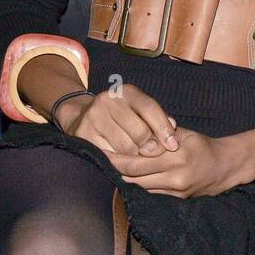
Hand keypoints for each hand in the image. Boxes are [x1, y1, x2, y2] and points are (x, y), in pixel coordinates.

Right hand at [56, 83, 178, 157]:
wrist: (80, 119)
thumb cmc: (121, 117)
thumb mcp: (139, 111)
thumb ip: (158, 119)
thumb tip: (173, 132)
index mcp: (125, 91)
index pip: (149, 108)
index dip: (164, 128)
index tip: (173, 146)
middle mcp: (107, 100)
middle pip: (140, 131)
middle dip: (151, 147)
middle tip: (153, 154)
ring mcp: (92, 117)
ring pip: (126, 147)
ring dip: (136, 157)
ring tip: (137, 157)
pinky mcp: (82, 135)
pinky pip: (110, 157)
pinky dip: (120, 163)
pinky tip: (123, 162)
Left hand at [104, 127, 246, 196]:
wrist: (226, 167)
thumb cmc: (202, 146)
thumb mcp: (184, 133)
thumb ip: (161, 133)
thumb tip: (136, 131)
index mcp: (176, 156)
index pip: (137, 160)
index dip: (116, 158)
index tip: (100, 151)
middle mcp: (175, 176)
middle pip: (133, 178)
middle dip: (113, 171)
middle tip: (96, 162)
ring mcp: (176, 191)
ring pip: (139, 189)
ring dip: (122, 182)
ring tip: (106, 172)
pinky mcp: (176, 200)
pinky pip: (150, 196)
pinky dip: (136, 189)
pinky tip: (126, 182)